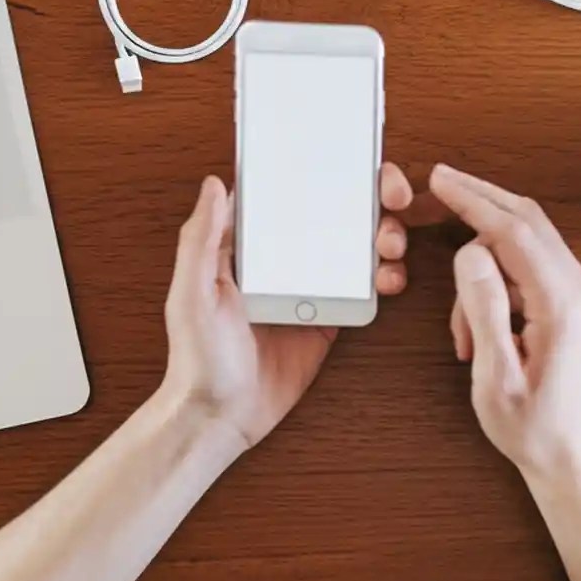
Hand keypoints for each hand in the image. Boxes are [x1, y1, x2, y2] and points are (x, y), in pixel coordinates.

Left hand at [160, 163, 415, 448]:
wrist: (221, 417)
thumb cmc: (197, 357)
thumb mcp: (191, 292)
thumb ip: (202, 239)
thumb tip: (214, 184)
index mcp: (249, 246)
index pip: (290, 194)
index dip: (325, 172)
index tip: (354, 163)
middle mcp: (283, 260)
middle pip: (335, 214)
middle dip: (370, 198)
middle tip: (389, 200)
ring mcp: (310, 288)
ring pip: (357, 247)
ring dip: (383, 236)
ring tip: (389, 246)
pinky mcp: (330, 319)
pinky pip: (364, 290)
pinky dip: (384, 279)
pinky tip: (388, 280)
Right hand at [429, 164, 580, 476]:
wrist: (565, 451)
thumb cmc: (530, 424)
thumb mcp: (495, 375)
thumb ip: (484, 310)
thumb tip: (470, 254)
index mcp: (563, 304)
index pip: (514, 231)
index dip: (473, 200)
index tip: (441, 181)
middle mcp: (579, 288)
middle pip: (526, 219)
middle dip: (480, 198)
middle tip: (440, 182)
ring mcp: (578, 291)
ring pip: (523, 241)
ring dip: (481, 263)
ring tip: (462, 330)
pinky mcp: (570, 299)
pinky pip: (526, 265)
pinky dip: (494, 280)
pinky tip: (477, 327)